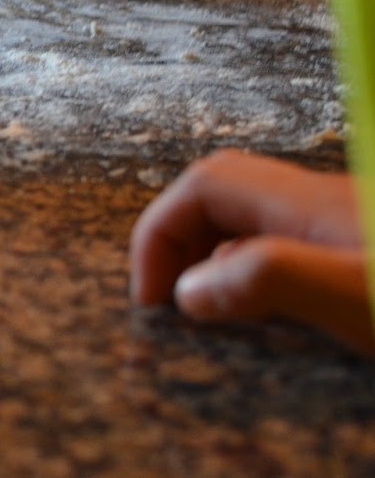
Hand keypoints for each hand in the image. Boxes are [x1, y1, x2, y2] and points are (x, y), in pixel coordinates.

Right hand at [129, 150, 370, 352]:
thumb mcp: (351, 293)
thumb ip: (269, 279)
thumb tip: (189, 291)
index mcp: (309, 202)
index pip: (204, 186)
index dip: (160, 234)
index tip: (150, 298)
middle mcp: (323, 204)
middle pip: (221, 196)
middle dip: (177, 241)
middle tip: (167, 302)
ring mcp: (344, 227)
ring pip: (253, 222)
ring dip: (213, 258)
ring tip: (205, 312)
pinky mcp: (358, 255)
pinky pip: (286, 251)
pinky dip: (255, 278)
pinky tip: (265, 319)